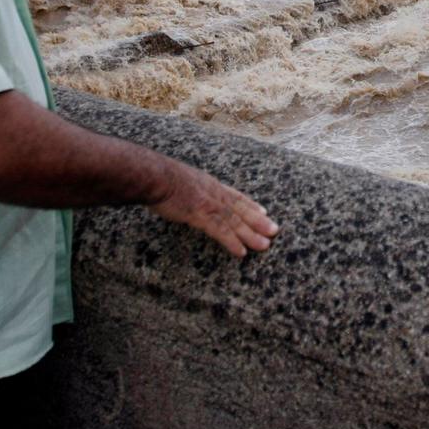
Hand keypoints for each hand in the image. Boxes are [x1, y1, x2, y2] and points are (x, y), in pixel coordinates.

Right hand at [149, 162, 278, 257]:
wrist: (153, 175)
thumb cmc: (159, 176)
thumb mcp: (181, 178)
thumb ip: (189, 188)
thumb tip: (187, 194)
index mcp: (210, 184)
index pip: (235, 196)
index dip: (251, 204)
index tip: (264, 211)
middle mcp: (214, 193)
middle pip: (241, 209)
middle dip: (259, 221)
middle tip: (274, 231)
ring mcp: (209, 204)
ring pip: (235, 222)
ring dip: (251, 234)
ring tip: (265, 245)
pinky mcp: (200, 214)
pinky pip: (220, 231)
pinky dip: (232, 242)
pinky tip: (241, 252)